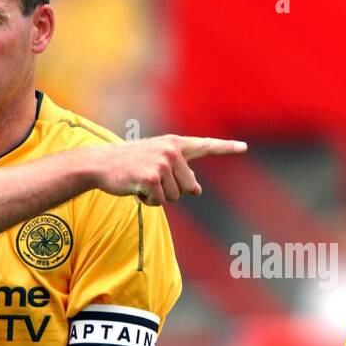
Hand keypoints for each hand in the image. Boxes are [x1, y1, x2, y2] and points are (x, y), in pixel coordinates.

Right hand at [86, 135, 246, 205]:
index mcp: (175, 144)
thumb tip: (197, 190)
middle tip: (149, 179)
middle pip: (189, 187)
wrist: (101, 164)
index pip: (205, 145)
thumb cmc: (129, 165)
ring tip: (140, 181)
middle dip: (171, 191)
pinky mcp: (152, 177)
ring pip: (175, 197)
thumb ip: (179, 173)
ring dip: (157, 196)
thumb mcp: (157, 163)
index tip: (243, 147)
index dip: (226, 147)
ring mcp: (162, 163)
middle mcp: (171, 150)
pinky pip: (160, 202)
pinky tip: (136, 188)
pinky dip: (148, 201)